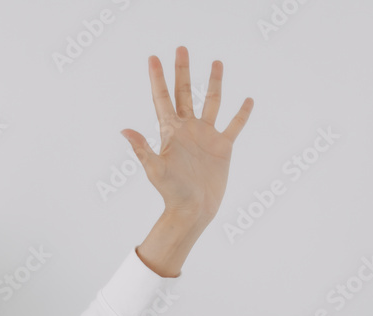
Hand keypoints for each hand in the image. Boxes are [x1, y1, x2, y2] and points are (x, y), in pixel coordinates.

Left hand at [121, 46, 253, 227]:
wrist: (193, 210)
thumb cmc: (171, 192)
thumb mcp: (154, 168)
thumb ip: (142, 148)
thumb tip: (124, 130)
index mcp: (170, 132)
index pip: (162, 98)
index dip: (157, 78)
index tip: (153, 58)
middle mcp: (188, 129)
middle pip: (184, 92)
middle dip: (182, 71)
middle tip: (181, 48)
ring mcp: (206, 136)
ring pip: (211, 102)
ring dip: (214, 83)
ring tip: (216, 62)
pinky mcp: (223, 147)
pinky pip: (234, 125)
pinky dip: (242, 113)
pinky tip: (247, 100)